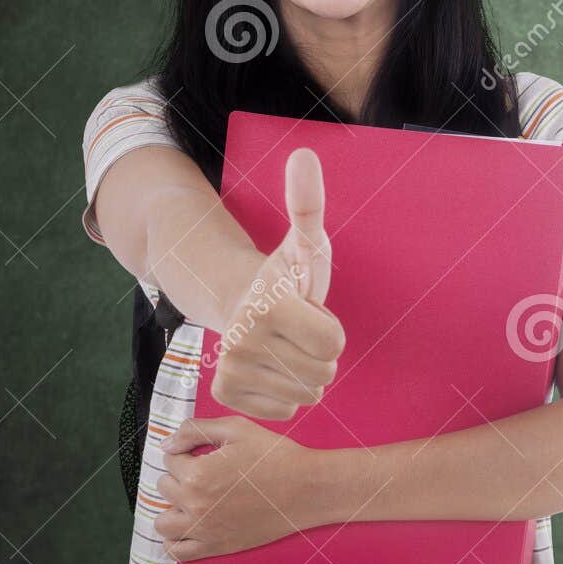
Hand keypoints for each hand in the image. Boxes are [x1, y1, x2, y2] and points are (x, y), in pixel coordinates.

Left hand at [155, 416, 331, 560]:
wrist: (307, 489)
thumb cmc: (276, 456)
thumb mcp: (238, 429)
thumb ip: (195, 430)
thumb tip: (166, 445)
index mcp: (197, 474)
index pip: (170, 458)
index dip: (187, 451)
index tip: (205, 453)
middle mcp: (195, 504)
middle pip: (165, 486)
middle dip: (180, 475)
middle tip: (207, 472)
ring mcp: (204, 529)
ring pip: (162, 522)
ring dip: (172, 507)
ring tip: (192, 498)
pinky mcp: (216, 546)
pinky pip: (177, 551)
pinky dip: (175, 540)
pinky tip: (190, 524)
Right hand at [210, 148, 344, 420]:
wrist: (238, 303)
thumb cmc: (284, 275)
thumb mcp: (304, 242)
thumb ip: (308, 204)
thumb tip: (305, 153)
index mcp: (268, 306)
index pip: (335, 344)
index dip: (331, 327)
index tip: (309, 309)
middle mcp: (242, 341)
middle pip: (323, 372)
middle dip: (319, 351)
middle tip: (296, 328)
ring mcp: (231, 371)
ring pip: (308, 393)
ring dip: (305, 371)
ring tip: (285, 345)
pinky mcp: (227, 395)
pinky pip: (288, 410)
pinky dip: (287, 392)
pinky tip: (272, 366)